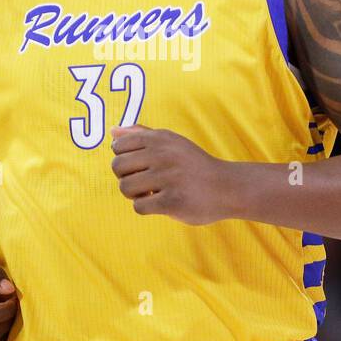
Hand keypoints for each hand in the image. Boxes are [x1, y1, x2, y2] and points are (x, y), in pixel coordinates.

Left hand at [109, 124, 232, 225]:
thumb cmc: (193, 166)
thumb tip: (113, 131)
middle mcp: (163, 154)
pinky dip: (146, 208)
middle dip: (125, 177)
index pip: (118, 146)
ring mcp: (168, 178)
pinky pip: (139, 207)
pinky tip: (161, 203)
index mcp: (160, 138)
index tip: (138, 166)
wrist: (227, 187)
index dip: (123, 159)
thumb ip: (142, 135)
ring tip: (151, 193)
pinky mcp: (173, 201)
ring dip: (134, 195)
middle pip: (117, 166)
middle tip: (143, 182)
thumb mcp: (172, 143)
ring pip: (125, 187)